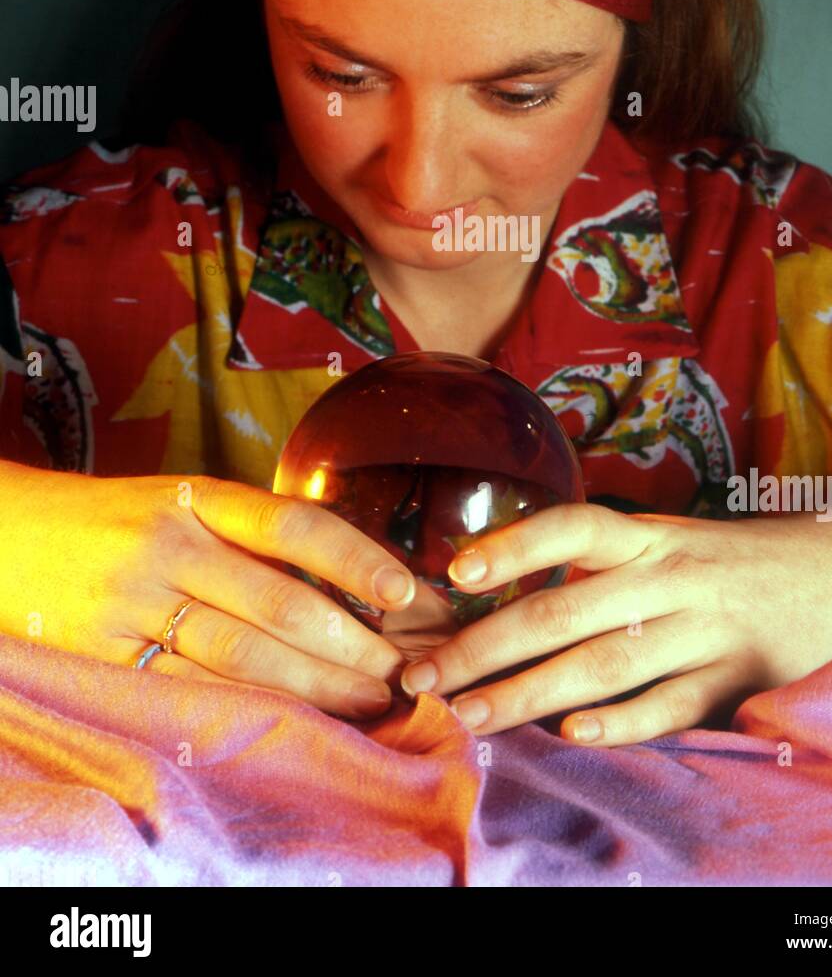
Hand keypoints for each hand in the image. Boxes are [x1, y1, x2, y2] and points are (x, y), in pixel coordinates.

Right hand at [0, 461, 416, 719]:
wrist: (7, 533)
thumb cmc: (114, 521)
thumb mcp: (180, 502)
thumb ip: (248, 534)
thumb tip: (347, 579)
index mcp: (197, 499)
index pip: (290, 525)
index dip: (353, 559)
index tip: (404, 591)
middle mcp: (170, 546)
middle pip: (278, 603)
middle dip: (351, 644)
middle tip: (403, 671)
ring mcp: (135, 605)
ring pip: (242, 655)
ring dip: (315, 685)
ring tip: (367, 700)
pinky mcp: (106, 657)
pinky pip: (190, 690)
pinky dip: (249, 709)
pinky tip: (293, 721)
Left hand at [399, 503, 831, 745]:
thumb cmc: (724, 556)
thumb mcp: (664, 538)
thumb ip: (599, 563)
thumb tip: (500, 591)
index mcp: (648, 536)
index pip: (571, 529)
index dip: (513, 547)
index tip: (454, 572)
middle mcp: (670, 576)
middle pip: (566, 612)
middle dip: (485, 647)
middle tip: (425, 677)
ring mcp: (704, 629)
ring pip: (603, 665)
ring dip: (529, 693)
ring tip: (469, 715)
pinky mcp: (735, 678)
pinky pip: (670, 707)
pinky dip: (621, 724)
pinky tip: (572, 735)